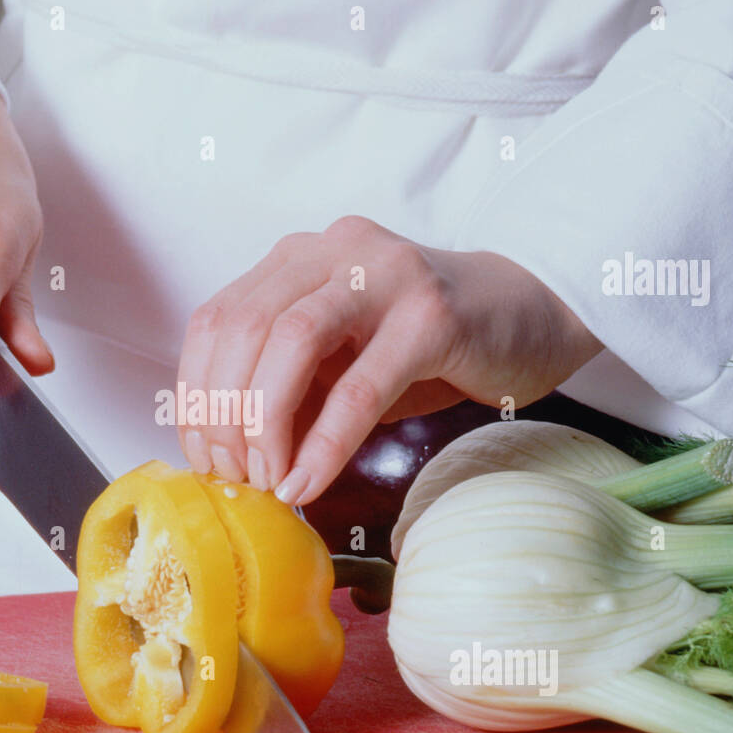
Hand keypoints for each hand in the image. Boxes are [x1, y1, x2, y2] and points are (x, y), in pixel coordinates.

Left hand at [176, 215, 602, 504]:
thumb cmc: (428, 346)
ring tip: (271, 480)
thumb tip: (230, 455)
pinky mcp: (432, 314)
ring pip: (290, 342)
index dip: (198, 394)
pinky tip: (310, 481)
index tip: (205, 456)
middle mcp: (332, 251)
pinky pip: (360, 384)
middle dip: (226, 416)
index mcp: (298, 260)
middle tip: (237, 477)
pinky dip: (325, 442)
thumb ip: (290, 389)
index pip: (217, 320)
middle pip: (244, 329)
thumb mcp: (342, 364)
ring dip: (267, 424)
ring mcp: (383, 275)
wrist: (533, 313)